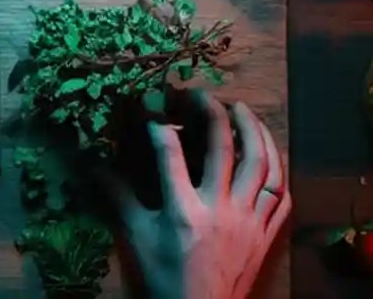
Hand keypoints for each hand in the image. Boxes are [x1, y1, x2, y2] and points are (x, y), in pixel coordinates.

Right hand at [111, 90, 291, 298]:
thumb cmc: (165, 277)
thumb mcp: (137, 238)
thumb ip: (118, 198)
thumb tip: (92, 166)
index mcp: (183, 211)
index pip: (171, 155)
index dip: (161, 127)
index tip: (154, 110)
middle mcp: (220, 210)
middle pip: (223, 149)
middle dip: (214, 114)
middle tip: (204, 96)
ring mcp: (248, 221)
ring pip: (262, 166)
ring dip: (254, 132)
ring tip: (244, 111)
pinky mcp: (265, 234)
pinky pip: (280, 196)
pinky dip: (277, 171)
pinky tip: (270, 156)